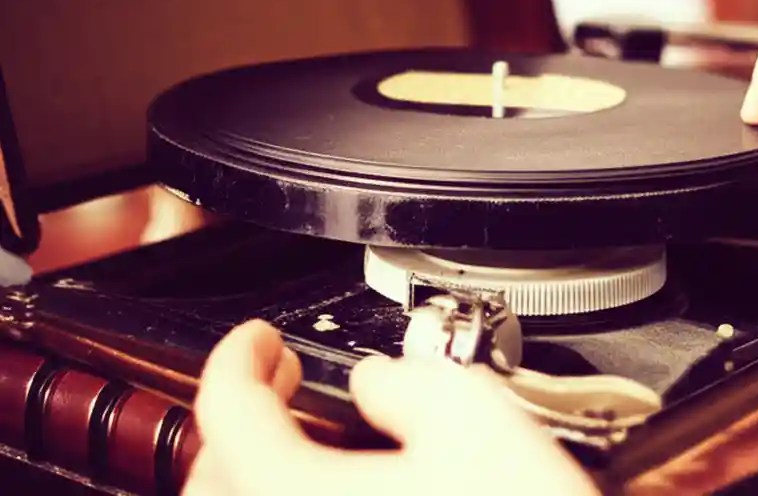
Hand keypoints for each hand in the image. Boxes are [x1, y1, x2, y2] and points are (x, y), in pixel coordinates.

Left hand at [185, 320, 598, 495]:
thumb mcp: (482, 424)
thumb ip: (412, 381)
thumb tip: (382, 382)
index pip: (226, 410)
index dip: (238, 356)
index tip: (258, 339)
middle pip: (213, 478)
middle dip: (240, 421)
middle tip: (282, 385)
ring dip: (257, 478)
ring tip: (309, 448)